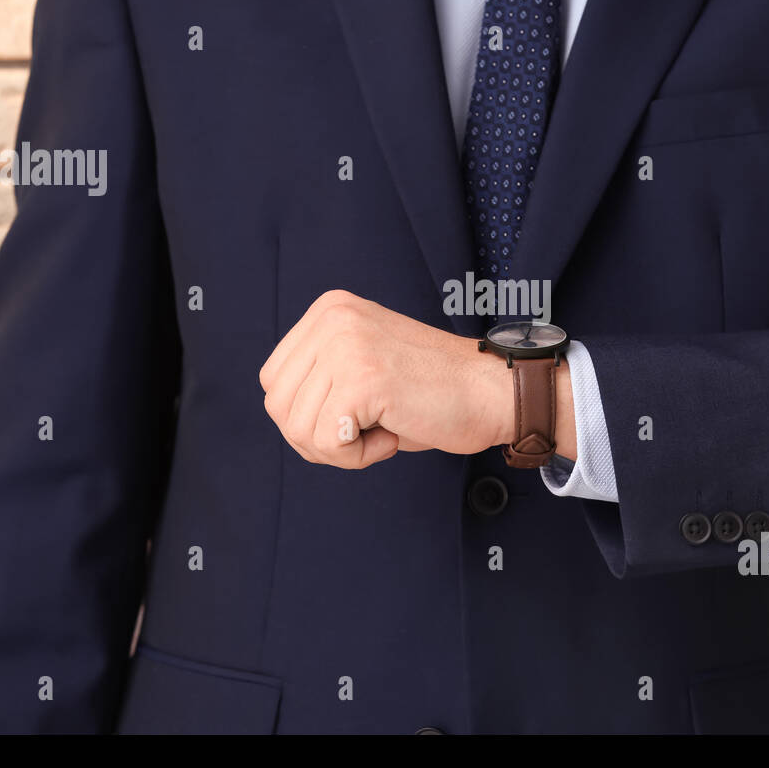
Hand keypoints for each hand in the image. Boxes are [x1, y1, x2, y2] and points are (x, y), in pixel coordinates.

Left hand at [260, 290, 562, 468]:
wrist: (495, 392)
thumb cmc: (437, 393)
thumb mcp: (364, 367)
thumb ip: (321, 378)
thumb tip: (284, 415)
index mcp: (329, 310)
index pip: (274, 380)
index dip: (306, 416)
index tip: (352, 418)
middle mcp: (333, 318)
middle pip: (279, 405)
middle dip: (317, 438)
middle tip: (366, 433)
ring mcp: (346, 345)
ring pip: (299, 429)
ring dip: (340, 449)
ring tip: (384, 430)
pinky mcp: (362, 379)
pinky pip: (327, 443)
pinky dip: (357, 457)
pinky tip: (392, 436)